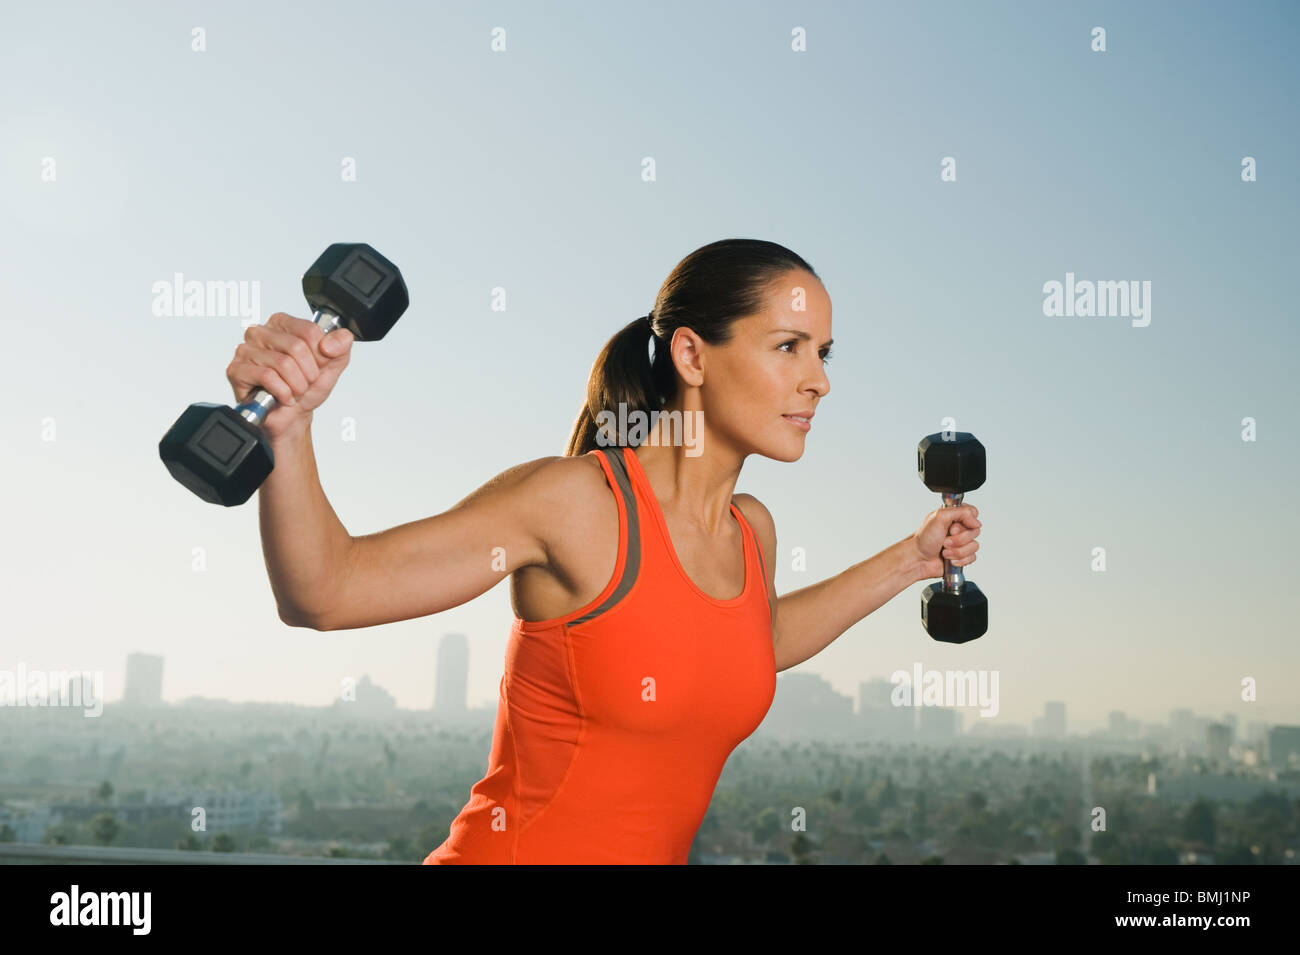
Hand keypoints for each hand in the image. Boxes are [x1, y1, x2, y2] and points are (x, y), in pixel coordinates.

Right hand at [225, 312, 353, 440]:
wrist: (293, 415)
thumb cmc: (307, 387)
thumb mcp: (333, 364)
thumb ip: (341, 346)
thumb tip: (336, 340)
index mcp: (282, 323)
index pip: (309, 331)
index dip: (319, 356)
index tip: (316, 366)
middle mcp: (261, 332)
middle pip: (297, 347)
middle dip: (308, 373)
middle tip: (304, 382)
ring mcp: (245, 350)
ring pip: (283, 363)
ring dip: (296, 385)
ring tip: (294, 390)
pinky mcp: (236, 370)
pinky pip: (267, 377)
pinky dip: (282, 392)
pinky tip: (283, 396)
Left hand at [911, 504, 980, 579]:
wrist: (918, 559)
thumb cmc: (924, 539)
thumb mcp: (939, 517)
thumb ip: (960, 512)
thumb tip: (976, 521)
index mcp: (954, 516)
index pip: (973, 513)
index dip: (966, 521)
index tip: (953, 527)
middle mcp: (959, 528)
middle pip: (975, 531)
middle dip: (958, 539)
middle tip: (944, 540)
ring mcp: (961, 543)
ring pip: (974, 546)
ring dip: (957, 550)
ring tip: (944, 550)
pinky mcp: (963, 556)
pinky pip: (972, 558)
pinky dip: (959, 559)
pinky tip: (949, 558)